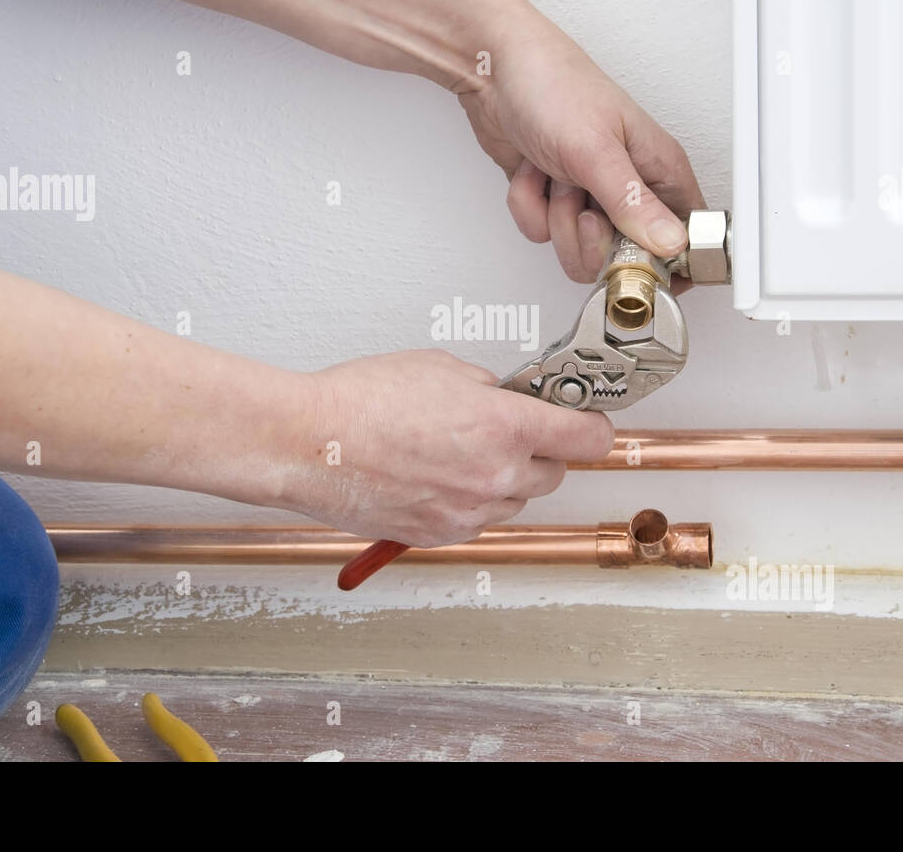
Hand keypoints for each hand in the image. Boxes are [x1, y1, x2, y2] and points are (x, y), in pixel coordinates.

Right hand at [288, 349, 613, 546]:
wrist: (310, 443)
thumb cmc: (361, 401)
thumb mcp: (441, 368)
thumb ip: (488, 388)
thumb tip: (507, 397)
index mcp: (505, 427)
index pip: (589, 438)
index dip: (592, 426)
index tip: (587, 419)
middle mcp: (496, 475)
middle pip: (555, 473)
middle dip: (541, 450)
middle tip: (511, 429)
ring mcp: (470, 511)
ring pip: (516, 499)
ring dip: (504, 478)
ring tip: (459, 451)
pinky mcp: (442, 534)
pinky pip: (478, 519)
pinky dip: (470, 501)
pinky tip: (438, 474)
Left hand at [457, 25, 706, 282]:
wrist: (494, 71)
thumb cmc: (554, 85)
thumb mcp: (596, 150)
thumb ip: (632, 203)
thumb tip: (670, 244)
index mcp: (659, 170)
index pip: (685, 237)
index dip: (663, 259)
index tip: (631, 257)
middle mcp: (629, 186)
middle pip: (625, 257)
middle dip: (590, 238)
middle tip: (581, 205)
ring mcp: (590, 195)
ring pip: (579, 251)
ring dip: (555, 218)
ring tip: (555, 177)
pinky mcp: (555, 199)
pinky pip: (543, 232)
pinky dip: (528, 206)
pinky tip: (533, 172)